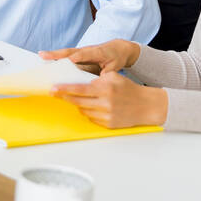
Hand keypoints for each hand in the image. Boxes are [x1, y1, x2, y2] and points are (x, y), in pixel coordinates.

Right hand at [39, 39, 140, 74]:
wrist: (118, 48)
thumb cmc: (116, 57)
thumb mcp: (115, 67)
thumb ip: (106, 74)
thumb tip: (98, 82)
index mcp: (96, 52)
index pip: (84, 55)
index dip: (75, 58)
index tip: (67, 61)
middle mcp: (86, 50)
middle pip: (70, 52)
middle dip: (57, 54)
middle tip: (43, 54)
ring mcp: (81, 52)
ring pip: (66, 54)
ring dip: (53, 55)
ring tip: (41, 56)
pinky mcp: (79, 55)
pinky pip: (67, 57)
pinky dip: (57, 57)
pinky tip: (46, 60)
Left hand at [51, 70, 167, 128]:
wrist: (146, 106)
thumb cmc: (129, 89)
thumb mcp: (114, 77)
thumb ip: (98, 78)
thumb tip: (80, 80)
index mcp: (105, 88)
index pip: (80, 88)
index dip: (65, 89)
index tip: (54, 88)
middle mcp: (105, 102)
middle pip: (78, 101)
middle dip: (65, 97)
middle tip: (55, 94)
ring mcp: (106, 115)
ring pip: (83, 110)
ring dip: (78, 104)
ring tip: (77, 99)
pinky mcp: (109, 124)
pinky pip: (92, 118)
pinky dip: (89, 112)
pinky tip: (92, 107)